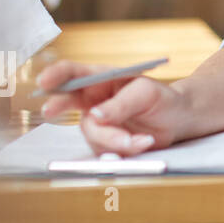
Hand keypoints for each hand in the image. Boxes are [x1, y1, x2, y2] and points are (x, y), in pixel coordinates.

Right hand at [36, 60, 190, 156]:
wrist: (180, 120)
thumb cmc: (163, 99)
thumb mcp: (145, 93)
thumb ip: (120, 104)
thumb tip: (95, 115)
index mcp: (103, 79)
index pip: (74, 72)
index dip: (56, 75)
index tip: (43, 82)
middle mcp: (94, 100)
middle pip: (67, 101)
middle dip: (58, 105)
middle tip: (50, 111)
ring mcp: (98, 122)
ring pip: (91, 133)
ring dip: (115, 139)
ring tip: (141, 139)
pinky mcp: (106, 142)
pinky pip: (106, 149)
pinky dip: (126, 148)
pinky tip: (145, 142)